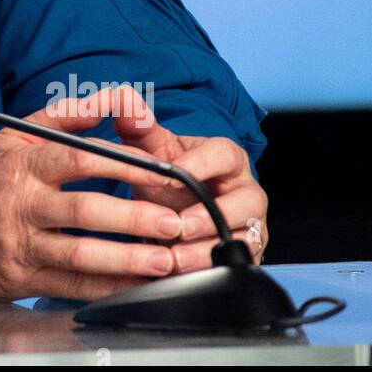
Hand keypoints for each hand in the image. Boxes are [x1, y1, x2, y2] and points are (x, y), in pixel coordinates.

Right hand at [0, 86, 192, 301]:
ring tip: (165, 260)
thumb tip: (108, 100)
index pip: (78, 159)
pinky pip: (71, 286)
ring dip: (129, 260)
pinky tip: (136, 285)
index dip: (123, 165)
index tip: (161, 171)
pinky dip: (107, 287)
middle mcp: (20, 205)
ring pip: (81, 254)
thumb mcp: (9, 137)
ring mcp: (20, 245)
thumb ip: (62, 118)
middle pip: (85, 211)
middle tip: (175, 222)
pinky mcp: (21, 279)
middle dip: (136, 218)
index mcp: (21, 164)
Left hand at [111, 109, 268, 270]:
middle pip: (245, 203)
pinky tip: (179, 274)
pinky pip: (235, 268)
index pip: (224, 154)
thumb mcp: (152, 150)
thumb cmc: (167, 176)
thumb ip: (137, 124)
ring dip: (207, 251)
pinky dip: (207, 272)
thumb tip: (121, 96)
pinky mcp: (245, 256)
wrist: (173, 211)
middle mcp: (245, 192)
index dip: (199, 165)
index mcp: (226, 158)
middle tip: (177, 225)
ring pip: (243, 240)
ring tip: (174, 258)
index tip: (170, 177)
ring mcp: (250, 226)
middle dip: (210, 217)